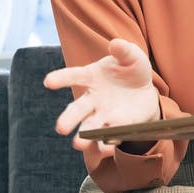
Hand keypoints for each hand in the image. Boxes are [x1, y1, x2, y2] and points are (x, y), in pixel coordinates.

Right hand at [44, 38, 161, 160]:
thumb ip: (124, 50)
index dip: (61, 78)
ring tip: (78, 144)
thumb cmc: (132, 69)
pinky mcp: (118, 126)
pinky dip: (107, 143)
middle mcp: (93, 98)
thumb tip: (115, 44)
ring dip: (84, 136)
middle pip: (76, 109)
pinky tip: (105, 148)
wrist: (145, 90)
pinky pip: (110, 136)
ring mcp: (104, 114)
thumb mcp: (133, 56)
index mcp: (91, 76)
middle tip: (61, 128)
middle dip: (68, 119)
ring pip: (89, 126)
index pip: (73, 76)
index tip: (48, 82)